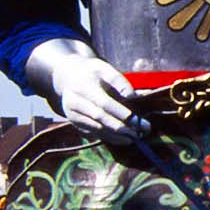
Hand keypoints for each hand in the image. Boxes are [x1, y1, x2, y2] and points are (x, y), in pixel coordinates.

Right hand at [26, 40, 146, 139]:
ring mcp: (73, 115)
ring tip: (136, 138)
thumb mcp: (106, 70)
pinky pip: (94, 133)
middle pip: (100, 118)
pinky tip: (125, 139)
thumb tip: (134, 97)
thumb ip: (120, 82)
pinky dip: (110, 138)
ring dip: (118, 136)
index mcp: (83, 87)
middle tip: (142, 132)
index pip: (104, 103)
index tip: (139, 121)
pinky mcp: (76, 123)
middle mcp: (74, 102)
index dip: (122, 114)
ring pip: (97, 129)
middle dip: (122, 127)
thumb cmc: (92, 73)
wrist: (67, 78)